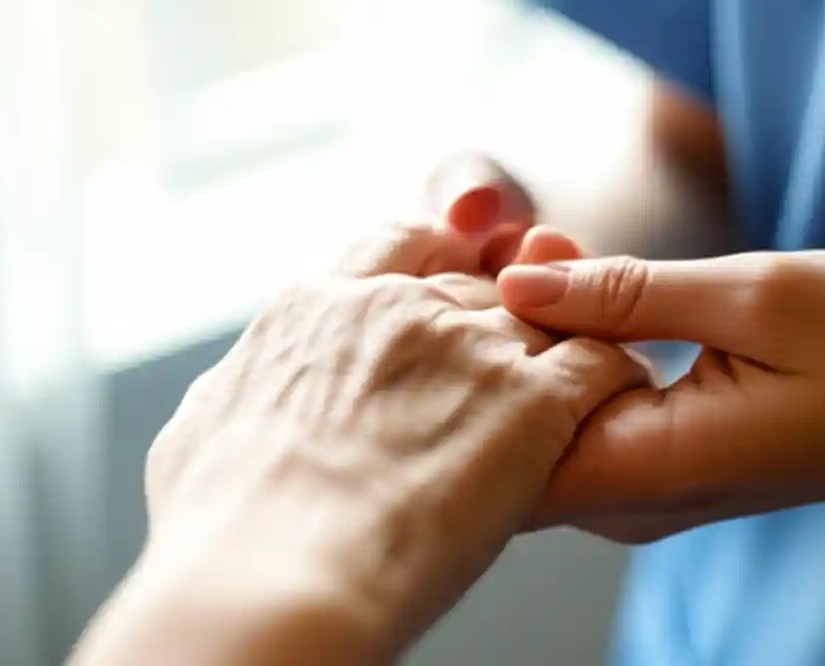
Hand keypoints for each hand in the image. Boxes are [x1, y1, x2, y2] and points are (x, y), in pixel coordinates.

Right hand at [75, 232, 647, 664]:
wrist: (269, 579)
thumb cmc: (221, 529)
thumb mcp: (207, 430)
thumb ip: (246, 389)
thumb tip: (242, 393)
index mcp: (320, 307)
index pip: (401, 244)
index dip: (436, 263)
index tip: (451, 291)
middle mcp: (401, 309)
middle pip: (483, 284)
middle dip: (504, 315)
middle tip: (517, 361)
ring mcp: (471, 349)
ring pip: (548, 316)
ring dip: (564, 346)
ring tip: (578, 386)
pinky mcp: (532, 402)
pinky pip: (603, 362)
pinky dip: (616, 374)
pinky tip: (617, 397)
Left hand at [497, 250, 824, 542]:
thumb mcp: (756, 295)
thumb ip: (626, 293)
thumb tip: (516, 280)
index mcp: (655, 469)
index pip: (504, 446)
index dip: (473, 356)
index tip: (480, 268)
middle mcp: (645, 497)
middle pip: (517, 432)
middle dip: (497, 334)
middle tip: (514, 236)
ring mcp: (662, 485)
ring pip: (551, 417)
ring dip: (539, 330)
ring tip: (548, 242)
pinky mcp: (680, 457)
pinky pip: (595, 409)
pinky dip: (577, 344)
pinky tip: (583, 275)